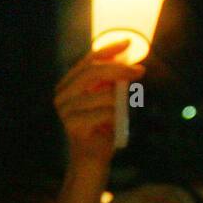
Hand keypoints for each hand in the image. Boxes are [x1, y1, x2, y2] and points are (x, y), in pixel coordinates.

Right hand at [53, 40, 143, 165]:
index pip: (87, 61)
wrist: (91, 159)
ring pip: (102, 95)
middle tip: (139, 71)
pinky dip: (115, 116)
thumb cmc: (100, 127)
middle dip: (119, 69)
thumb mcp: (106, 98)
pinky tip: (114, 124)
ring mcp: (65, 111)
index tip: (128, 43)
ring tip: (121, 111)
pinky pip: (104, 112)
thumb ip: (111, 81)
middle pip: (92, 73)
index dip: (108, 50)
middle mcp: (62, 96)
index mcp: (67, 85)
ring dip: (119, 101)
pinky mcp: (73, 125)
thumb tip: (131, 63)